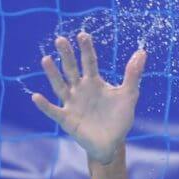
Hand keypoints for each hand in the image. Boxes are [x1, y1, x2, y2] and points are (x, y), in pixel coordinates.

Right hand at [31, 32, 146, 163]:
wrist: (112, 143)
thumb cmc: (119, 118)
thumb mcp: (128, 95)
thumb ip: (133, 75)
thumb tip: (142, 52)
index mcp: (94, 82)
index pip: (89, 61)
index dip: (86, 49)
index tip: (82, 35)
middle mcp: (80, 89)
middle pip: (71, 69)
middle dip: (66, 55)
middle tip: (60, 39)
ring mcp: (71, 103)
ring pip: (60, 86)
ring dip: (52, 74)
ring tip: (46, 59)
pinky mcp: (66, 119)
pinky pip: (53, 111)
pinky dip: (45, 105)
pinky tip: (36, 96)